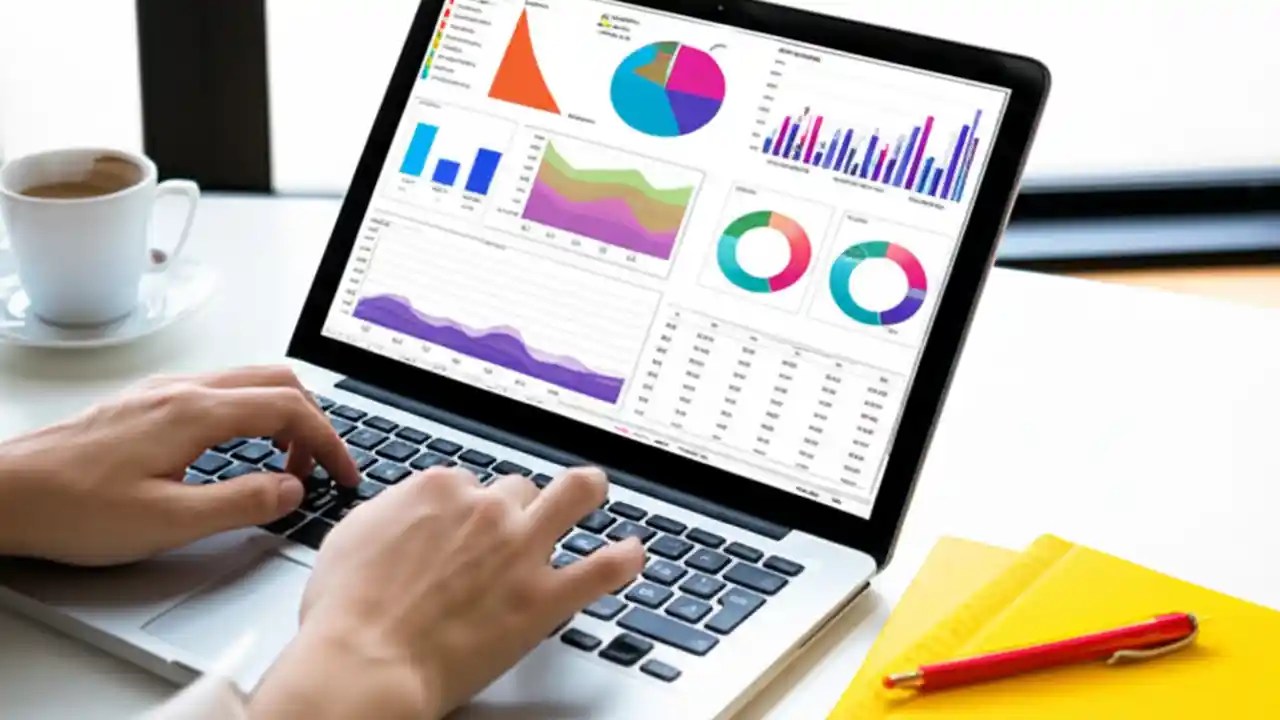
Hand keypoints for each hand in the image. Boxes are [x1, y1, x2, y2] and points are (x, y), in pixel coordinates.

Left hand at [0, 366, 357, 565]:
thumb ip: (240, 503)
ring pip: (248, 382)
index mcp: (195, 413)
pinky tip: (238, 453)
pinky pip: (219, 392)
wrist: (2, 494)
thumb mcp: (167, 522)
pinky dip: (250, 416)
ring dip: (282, 417)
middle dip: (313, 421)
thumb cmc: (71, 508)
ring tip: (284, 466)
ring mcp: (163, 392)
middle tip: (320, 467)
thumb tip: (290, 490)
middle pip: (277, 381)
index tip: (344, 474)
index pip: (290, 408)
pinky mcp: (146, 403)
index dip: (329, 442)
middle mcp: (183, 390)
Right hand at [251, 467, 644, 719]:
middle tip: (513, 530)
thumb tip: (407, 510)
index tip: (465, 527)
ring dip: (589, 492)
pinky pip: (603, 569)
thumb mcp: (351, 537)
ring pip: (575, 495)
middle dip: (517, 507)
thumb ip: (392, 512)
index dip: (468, 510)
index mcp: (440, 489)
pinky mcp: (544, 597)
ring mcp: (521, 549)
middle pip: (519, 490)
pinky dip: (624, 559)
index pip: (470, 483)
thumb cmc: (347, 612)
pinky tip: (633, 553)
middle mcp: (486, 509)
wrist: (365, 663)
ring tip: (598, 492)